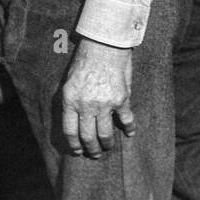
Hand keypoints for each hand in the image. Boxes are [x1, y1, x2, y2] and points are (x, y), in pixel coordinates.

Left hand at [61, 37, 133, 157]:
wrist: (104, 45)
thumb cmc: (84, 60)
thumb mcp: (70, 81)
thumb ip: (72, 101)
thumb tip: (75, 119)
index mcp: (70, 101)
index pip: (70, 131)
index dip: (74, 145)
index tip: (77, 151)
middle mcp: (86, 106)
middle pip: (87, 136)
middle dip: (91, 149)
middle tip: (94, 155)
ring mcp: (104, 104)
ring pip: (105, 134)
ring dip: (106, 144)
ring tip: (107, 148)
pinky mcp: (121, 100)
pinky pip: (126, 120)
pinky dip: (129, 128)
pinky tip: (130, 133)